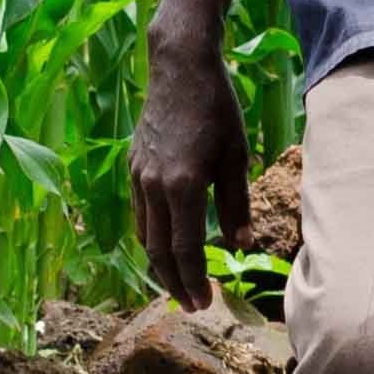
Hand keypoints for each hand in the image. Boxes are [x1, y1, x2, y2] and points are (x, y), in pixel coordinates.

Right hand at [133, 31, 253, 305]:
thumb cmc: (217, 108)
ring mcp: (138, 176)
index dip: (195, 281)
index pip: (184, 249)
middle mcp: (154, 186)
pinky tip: (165, 245)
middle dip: (174, 283)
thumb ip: (237, 204)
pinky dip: (151, 237)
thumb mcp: (237, 156)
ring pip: (144, 235)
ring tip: (179, 283)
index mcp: (183, 185)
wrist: (179, 67)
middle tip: (192, 306)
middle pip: (158, 251)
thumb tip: (241, 246)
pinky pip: (140, 214)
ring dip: (161, 265)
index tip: (206, 304)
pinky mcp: (133, 167)